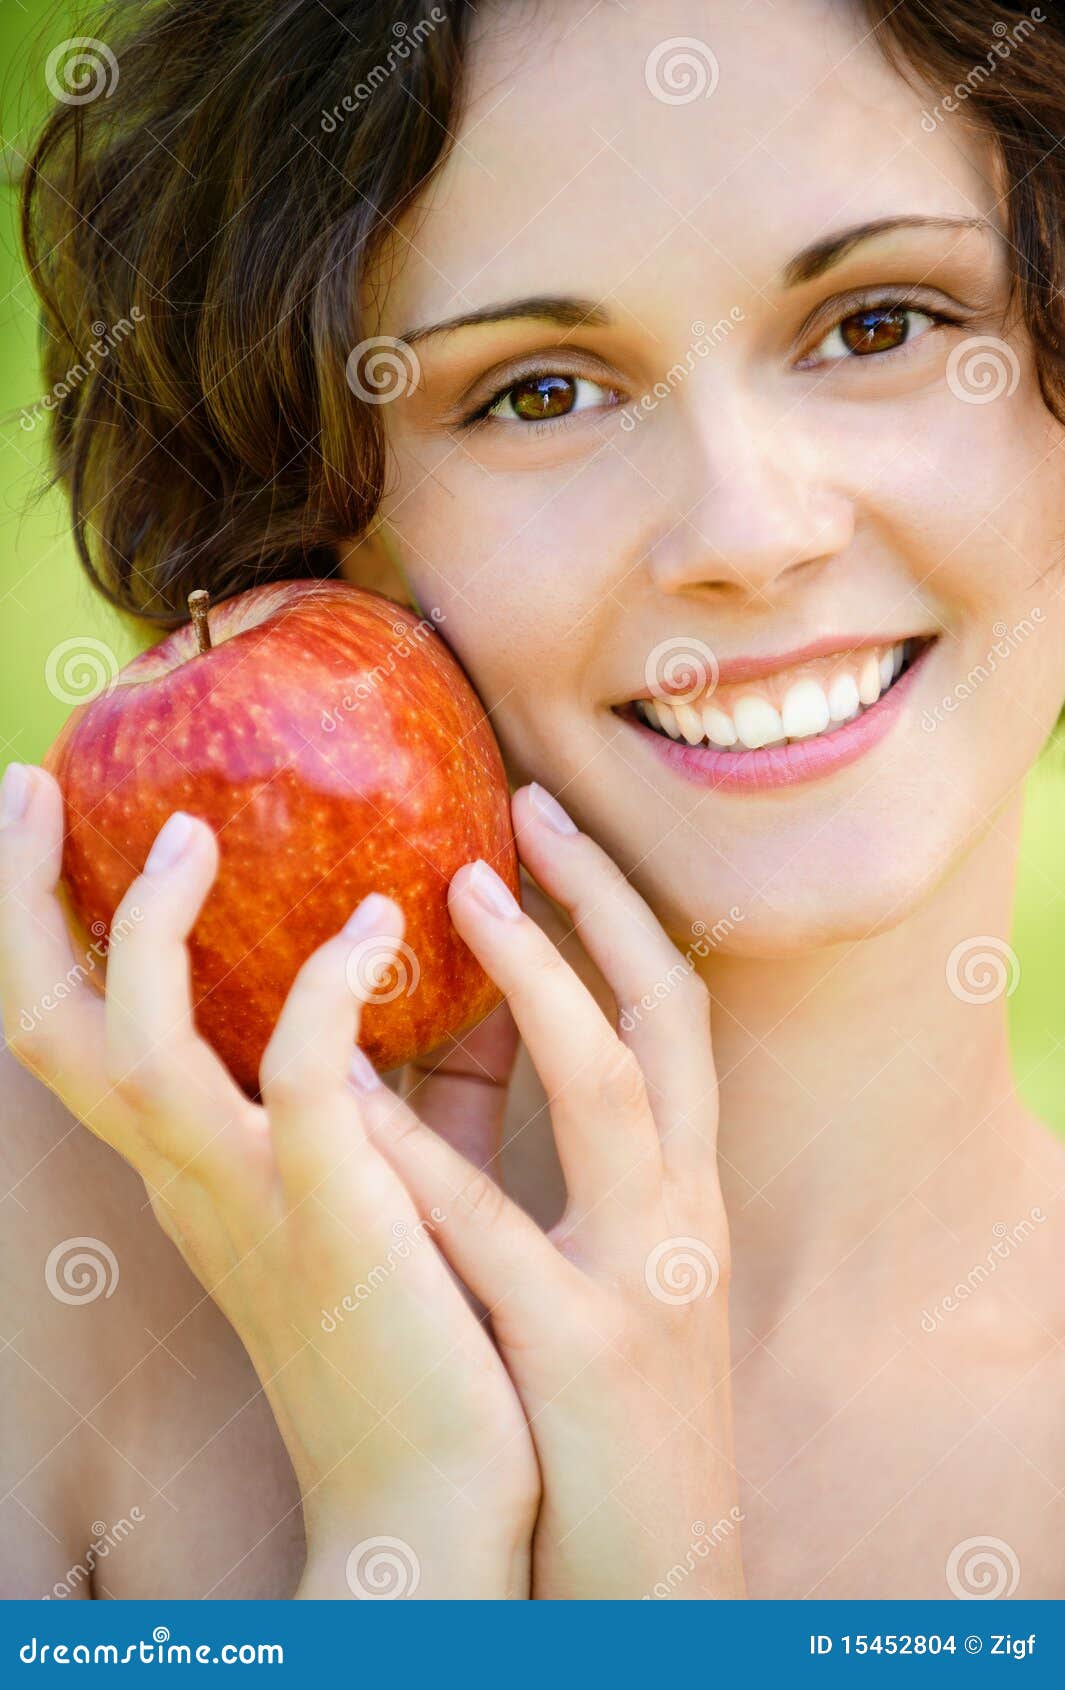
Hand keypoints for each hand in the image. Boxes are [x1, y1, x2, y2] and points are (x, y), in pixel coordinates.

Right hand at [0, 765, 538, 1599]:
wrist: (436, 1504)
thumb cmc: (423, 1328)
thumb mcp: (398, 1178)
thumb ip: (409, 1077)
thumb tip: (442, 949)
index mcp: (193, 1166)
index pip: (79, 1032)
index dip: (44, 927)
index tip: (53, 821)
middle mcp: (187, 1178)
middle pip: (46, 1027)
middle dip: (17, 901)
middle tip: (27, 783)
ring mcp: (247, 1201)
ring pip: (131, 1044)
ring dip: (146, 926)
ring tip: (189, 829)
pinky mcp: (334, 1219)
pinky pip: (300, 1081)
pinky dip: (326, 988)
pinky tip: (380, 923)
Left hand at [367, 783, 744, 1599]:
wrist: (648, 1580)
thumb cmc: (607, 1415)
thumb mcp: (600, 1269)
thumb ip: (559, 1166)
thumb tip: (476, 1051)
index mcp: (683, 1190)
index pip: (674, 1016)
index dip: (623, 914)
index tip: (551, 827)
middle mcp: (684, 1213)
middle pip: (667, 1018)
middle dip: (606, 905)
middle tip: (529, 811)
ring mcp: (645, 1278)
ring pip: (614, 1089)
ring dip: (542, 980)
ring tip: (459, 894)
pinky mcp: (586, 1353)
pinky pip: (497, 1229)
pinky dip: (427, 1149)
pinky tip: (354, 1086)